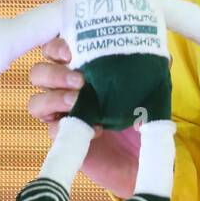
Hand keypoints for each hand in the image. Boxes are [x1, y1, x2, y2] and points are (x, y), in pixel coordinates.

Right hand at [26, 38, 137, 196]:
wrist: (143, 154)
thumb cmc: (140, 113)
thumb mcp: (148, 87)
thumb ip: (149, 71)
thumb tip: (163, 56)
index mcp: (81, 69)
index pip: (55, 50)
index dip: (56, 46)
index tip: (72, 49)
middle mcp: (65, 89)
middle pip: (38, 73)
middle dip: (53, 72)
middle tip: (80, 79)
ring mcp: (62, 115)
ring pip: (36, 102)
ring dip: (54, 98)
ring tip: (78, 100)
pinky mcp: (65, 138)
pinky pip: (53, 130)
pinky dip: (69, 126)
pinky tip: (95, 128)